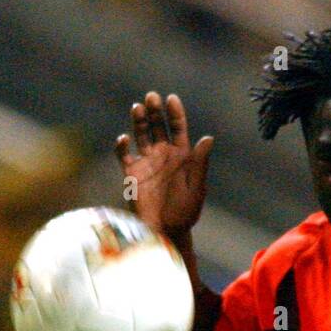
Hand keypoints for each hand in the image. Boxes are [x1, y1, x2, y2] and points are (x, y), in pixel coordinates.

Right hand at [115, 92, 212, 242]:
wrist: (166, 232)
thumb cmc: (184, 213)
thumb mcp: (196, 188)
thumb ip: (200, 163)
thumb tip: (208, 138)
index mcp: (182, 156)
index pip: (178, 127)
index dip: (175, 113)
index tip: (171, 99)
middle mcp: (163, 155)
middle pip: (158, 126)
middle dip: (155, 111)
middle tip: (151, 97)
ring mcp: (147, 162)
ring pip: (141, 134)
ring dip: (139, 120)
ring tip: (138, 108)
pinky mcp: (132, 173)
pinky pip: (124, 155)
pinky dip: (121, 146)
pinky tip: (123, 139)